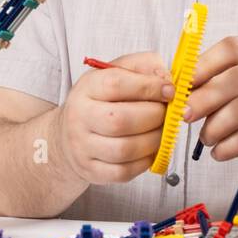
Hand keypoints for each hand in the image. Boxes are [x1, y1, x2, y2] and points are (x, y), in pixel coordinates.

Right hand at [50, 51, 172, 184]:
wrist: (68, 135)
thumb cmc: (100, 101)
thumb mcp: (116, 73)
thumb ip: (143, 66)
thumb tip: (166, 78)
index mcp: (86, 87)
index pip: (116, 84)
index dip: (148, 87)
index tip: (169, 90)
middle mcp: (79, 117)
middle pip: (121, 120)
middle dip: (155, 117)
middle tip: (168, 113)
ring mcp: (82, 147)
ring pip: (124, 149)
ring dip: (154, 140)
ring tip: (161, 131)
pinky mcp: (91, 170)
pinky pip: (124, 172)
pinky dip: (144, 161)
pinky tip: (149, 150)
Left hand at [183, 36, 237, 175]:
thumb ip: (223, 81)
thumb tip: (180, 86)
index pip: (233, 48)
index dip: (203, 64)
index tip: (182, 83)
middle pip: (237, 77)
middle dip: (205, 97)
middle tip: (184, 114)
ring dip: (216, 126)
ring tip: (206, 138)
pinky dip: (230, 146)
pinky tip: (219, 153)